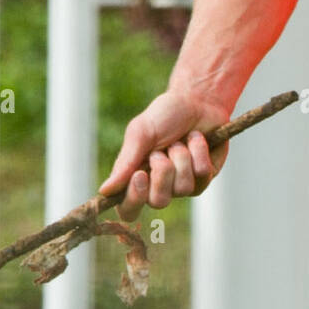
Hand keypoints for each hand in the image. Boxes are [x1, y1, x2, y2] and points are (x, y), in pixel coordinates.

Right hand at [99, 88, 230, 220]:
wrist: (197, 99)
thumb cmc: (164, 115)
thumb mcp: (141, 132)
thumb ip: (125, 162)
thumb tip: (104, 191)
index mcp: (136, 177)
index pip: (128, 209)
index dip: (134, 199)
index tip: (140, 175)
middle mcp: (159, 186)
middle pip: (158, 202)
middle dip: (162, 172)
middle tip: (162, 151)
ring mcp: (183, 185)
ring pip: (183, 188)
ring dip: (181, 156)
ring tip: (180, 141)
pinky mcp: (204, 178)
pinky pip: (202, 174)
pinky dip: (198, 151)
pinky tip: (196, 139)